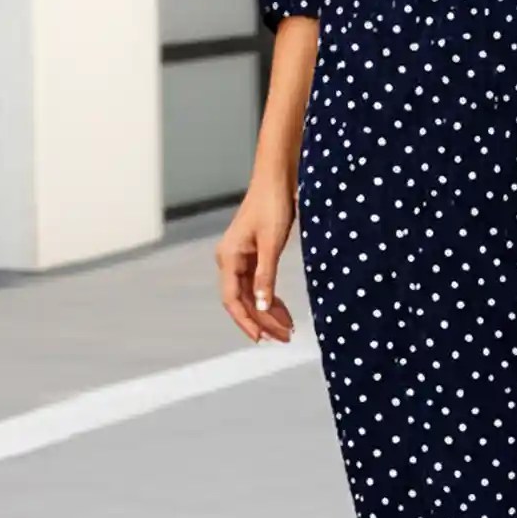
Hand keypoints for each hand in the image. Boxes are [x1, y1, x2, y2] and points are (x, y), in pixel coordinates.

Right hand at [215, 180, 296, 342]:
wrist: (276, 179)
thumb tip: (263, 306)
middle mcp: (229, 261)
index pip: (233, 300)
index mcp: (228, 258)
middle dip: (263, 321)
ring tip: (288, 329)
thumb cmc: (273, 205)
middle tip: (285, 338)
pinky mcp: (252, 255)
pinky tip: (283, 311)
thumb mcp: (271, 243)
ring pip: (252, 295)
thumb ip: (266, 275)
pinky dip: (270, 298)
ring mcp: (240, 259)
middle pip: (243, 301)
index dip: (246, 322)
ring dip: (268, 313)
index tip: (262, 339)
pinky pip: (258, 284)